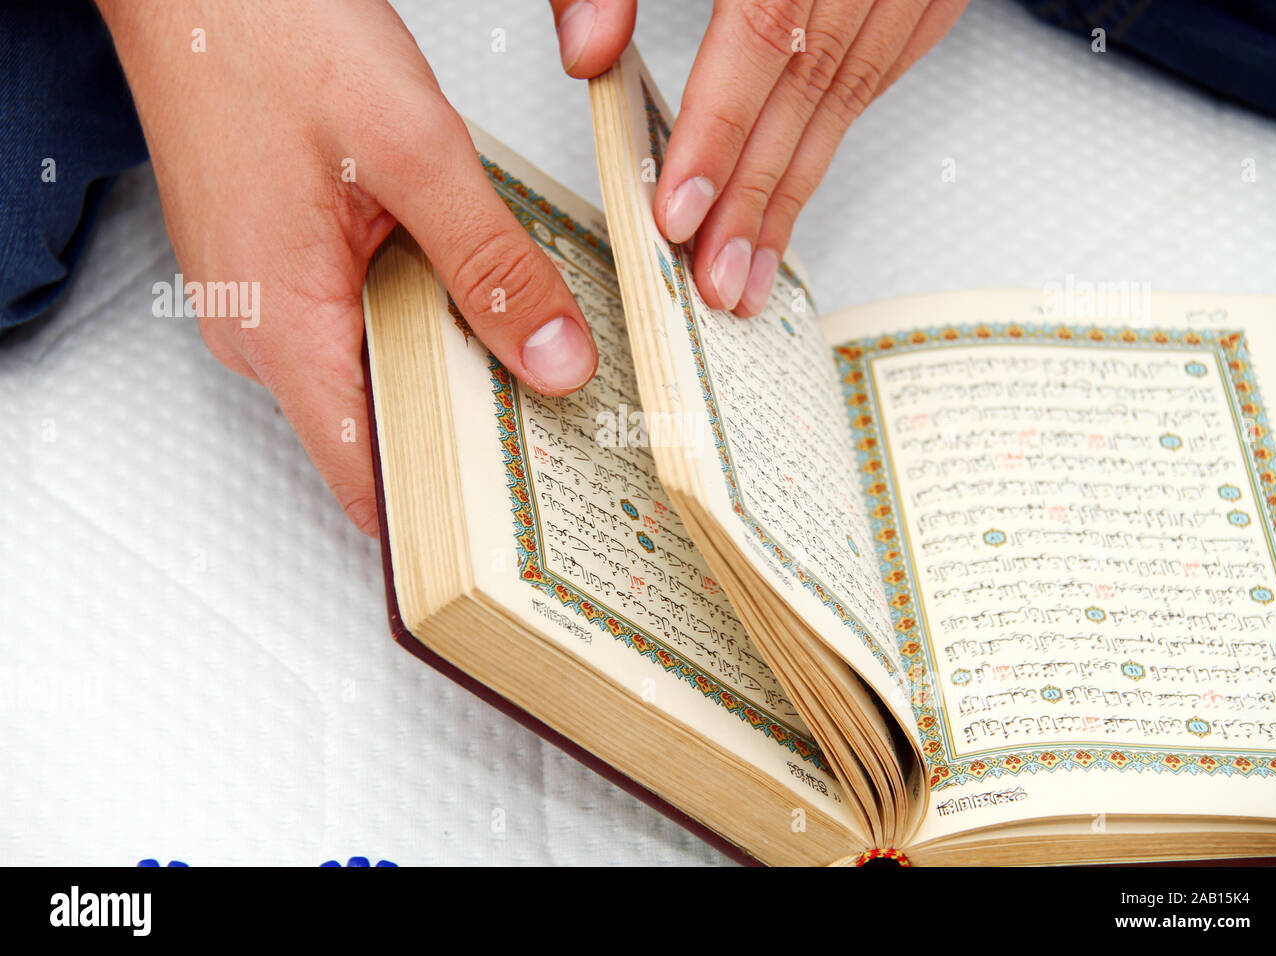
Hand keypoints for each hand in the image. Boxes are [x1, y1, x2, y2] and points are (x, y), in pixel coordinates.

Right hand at [96, 0, 607, 536]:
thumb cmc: (264, 36)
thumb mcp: (411, 153)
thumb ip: (488, 263)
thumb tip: (553, 357)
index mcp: (283, 330)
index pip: (365, 484)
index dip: (441, 521)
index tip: (515, 530)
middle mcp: (265, 332)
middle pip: (383, 431)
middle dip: (472, 437)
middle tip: (561, 432)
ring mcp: (269, 302)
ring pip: (378, 373)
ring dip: (452, 368)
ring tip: (537, 361)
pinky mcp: (282, 268)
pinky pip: (362, 324)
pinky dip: (422, 320)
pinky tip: (475, 295)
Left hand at [555, 0, 966, 315]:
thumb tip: (587, 46)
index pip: (762, 34)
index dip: (719, 130)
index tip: (680, 208)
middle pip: (811, 87)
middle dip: (758, 195)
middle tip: (717, 277)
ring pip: (852, 94)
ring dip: (799, 187)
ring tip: (754, 264)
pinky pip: (885, 71)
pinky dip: (836, 133)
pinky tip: (802, 184)